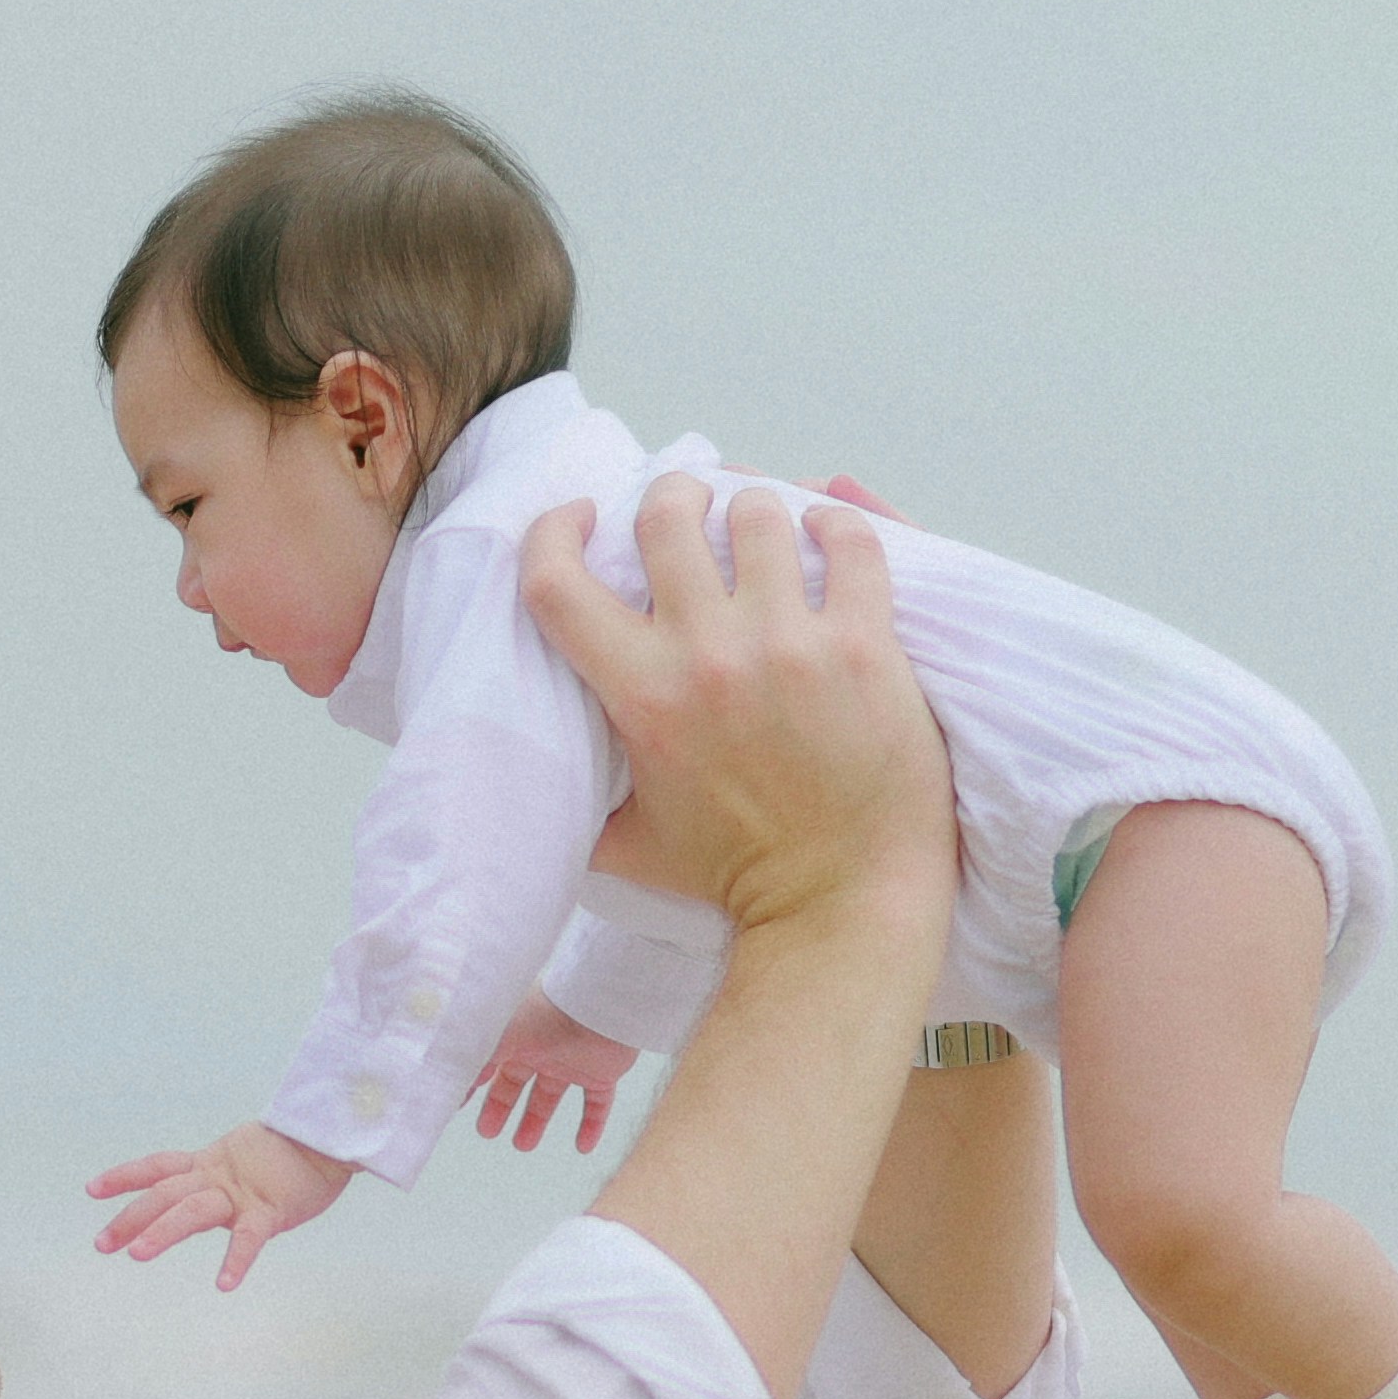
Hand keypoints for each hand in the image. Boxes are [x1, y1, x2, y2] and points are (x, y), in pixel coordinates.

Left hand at [86, 1121, 350, 1290]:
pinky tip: (223, 1285)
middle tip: (100, 1244)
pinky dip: (236, 1261)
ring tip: (136, 1255)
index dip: (124, 1177)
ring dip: (162, 1232)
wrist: (333, 1136)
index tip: (93, 1190)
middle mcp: (217, 1177)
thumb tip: (205, 1201)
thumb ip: (224, 1181)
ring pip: (192, 1212)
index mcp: (210, 1165)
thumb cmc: (296, 1153)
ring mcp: (242, 1193)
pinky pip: (249, 1238)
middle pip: (163, 1195)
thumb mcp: (247, 1164)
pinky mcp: (271, 1209)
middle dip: (129, 1218)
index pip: (158, 1169)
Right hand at [463, 998, 636, 1154]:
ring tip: (523, 1146)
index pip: (486, 1063)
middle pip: (515, 1082)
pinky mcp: (602, 1072)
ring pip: (550, 1095)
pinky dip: (592, 1125)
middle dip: (500, 1107)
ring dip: (537, 1120)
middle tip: (487, 1133)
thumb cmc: (540, 1016)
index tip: (456, 1106)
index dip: (471, 1085)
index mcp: (513, 1034)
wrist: (596, 1009)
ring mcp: (571, 1059)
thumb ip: (467, 1063)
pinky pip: (598, 1102)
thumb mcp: (492, 1039)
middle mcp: (540, 1046)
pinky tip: (583, 1148)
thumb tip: (442, 1085)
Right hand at [519, 467, 949, 950]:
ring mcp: (790, 645)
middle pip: (665, 516)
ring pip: (757, 515)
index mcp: (640, 696)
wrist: (839, 903)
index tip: (578, 516)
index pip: (556, 580)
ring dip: (753, 510)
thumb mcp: (626, 842)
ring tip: (761, 527)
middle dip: (671, 495)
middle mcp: (708, 657)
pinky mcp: (864, 646)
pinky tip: (829, 538)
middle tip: (687, 502)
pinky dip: (836, 528)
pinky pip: (850, 544)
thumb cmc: (733, 877)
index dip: (554, 531)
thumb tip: (533, 765)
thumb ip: (578, 795)